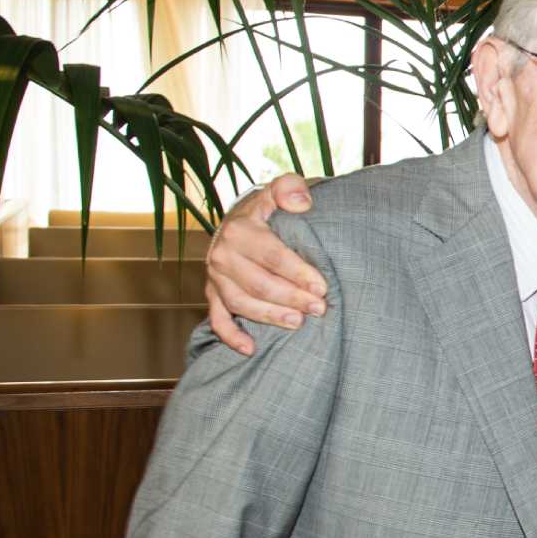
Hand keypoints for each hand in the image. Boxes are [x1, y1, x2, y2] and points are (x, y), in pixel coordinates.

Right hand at [205, 174, 325, 356]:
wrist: (242, 220)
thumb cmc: (270, 210)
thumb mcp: (280, 190)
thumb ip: (290, 189)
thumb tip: (302, 202)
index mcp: (240, 229)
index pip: (273, 256)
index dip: (299, 273)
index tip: (323, 287)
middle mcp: (222, 254)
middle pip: (258, 283)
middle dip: (291, 298)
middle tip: (319, 309)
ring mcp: (215, 277)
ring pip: (240, 303)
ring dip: (269, 316)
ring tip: (298, 324)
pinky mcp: (213, 294)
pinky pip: (217, 319)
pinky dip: (231, 336)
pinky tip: (251, 349)